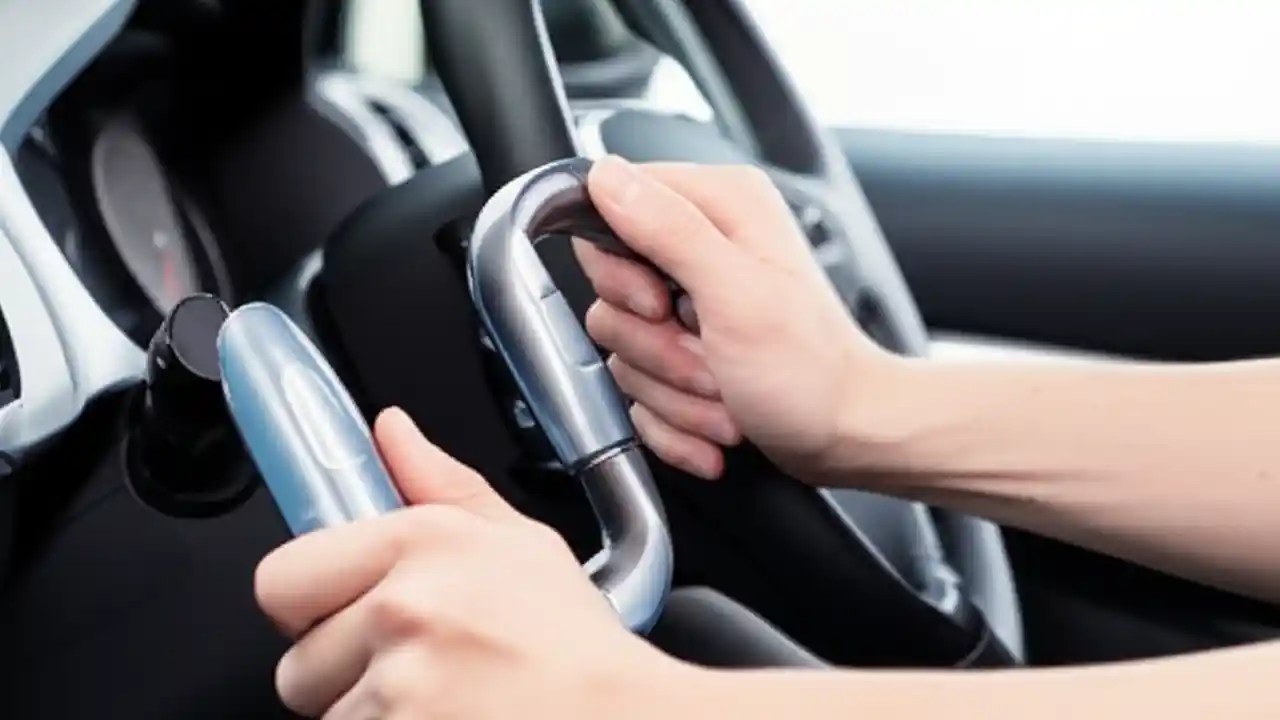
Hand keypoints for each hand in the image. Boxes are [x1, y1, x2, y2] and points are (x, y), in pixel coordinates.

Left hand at [255, 408, 682, 718]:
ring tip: (442, 699)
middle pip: (297, 665)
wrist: (620, 717)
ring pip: (330, 717)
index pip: (281, 578)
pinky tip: (446, 718)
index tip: (337, 614)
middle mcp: (403, 610)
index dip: (308, 605)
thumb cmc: (572, 643)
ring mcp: (400, 688)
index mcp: (421, 543)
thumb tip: (391, 431)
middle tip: (409, 668)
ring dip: (372, 715)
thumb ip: (441, 484)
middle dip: (341, 675)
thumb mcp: (517, 542)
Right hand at [579, 156, 900, 480]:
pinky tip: (715, 424)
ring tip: (725, 395)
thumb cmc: (811, 369)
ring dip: (671, 390)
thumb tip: (605, 176)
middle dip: (653, 345)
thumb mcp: (735, 292)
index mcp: (719, 207)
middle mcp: (702, 247)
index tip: (658, 305)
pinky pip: (640, 391)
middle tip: (707, 357)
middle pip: (611, 291)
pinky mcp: (683, 356)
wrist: (846, 436)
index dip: (617, 267)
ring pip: (625, 349)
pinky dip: (675, 420)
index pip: (609, 208)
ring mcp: (690, 307)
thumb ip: (667, 229)